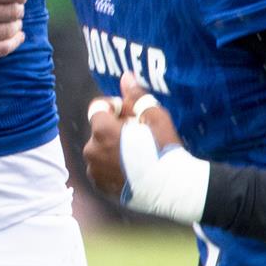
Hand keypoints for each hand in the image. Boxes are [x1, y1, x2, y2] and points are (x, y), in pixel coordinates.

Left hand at [82, 74, 208, 222]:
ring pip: (100, 150)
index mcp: (101, 131)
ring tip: (138, 154)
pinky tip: (133, 169)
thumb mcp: (155, 118)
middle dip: (116, 128)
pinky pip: (102, 169)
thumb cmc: (165, 150)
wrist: (173, 189)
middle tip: (141, 136)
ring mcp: (94, 171)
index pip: (98, 108)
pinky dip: (113, 165)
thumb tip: (126, 76)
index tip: (133, 114)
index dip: (115, 107)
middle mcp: (91, 151)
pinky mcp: (100, 186)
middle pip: (100, 130)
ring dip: (113, 147)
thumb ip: (136, 96)